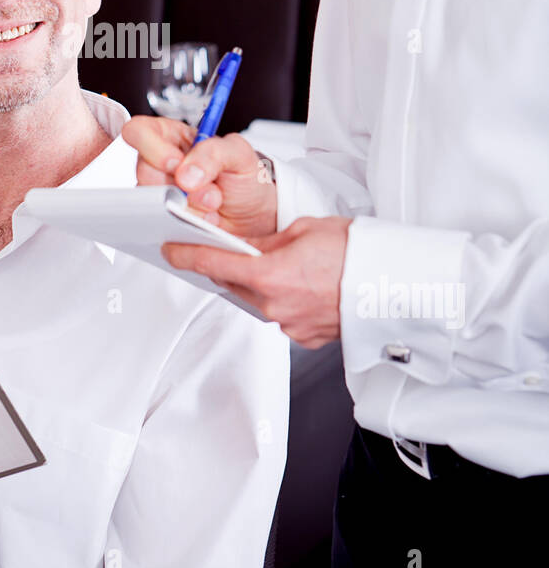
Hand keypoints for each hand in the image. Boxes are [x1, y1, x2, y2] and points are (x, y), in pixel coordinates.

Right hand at [122, 115, 277, 242]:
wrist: (256, 214)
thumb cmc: (244, 177)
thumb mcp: (238, 153)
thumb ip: (213, 152)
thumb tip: (185, 173)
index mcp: (171, 137)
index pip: (138, 132)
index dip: (152, 148)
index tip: (177, 163)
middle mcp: (160, 165)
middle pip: (144, 172)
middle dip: (180, 186)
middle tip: (210, 190)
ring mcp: (160, 195)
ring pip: (153, 202)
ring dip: (190, 208)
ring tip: (214, 205)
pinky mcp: (164, 221)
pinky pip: (164, 226)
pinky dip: (190, 225)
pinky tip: (208, 220)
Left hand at [161, 215, 351, 348]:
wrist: (396, 286)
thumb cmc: (358, 254)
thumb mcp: (306, 230)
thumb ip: (268, 242)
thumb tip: (249, 247)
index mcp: (269, 275)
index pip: (213, 264)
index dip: (187, 255)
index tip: (172, 250)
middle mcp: (274, 306)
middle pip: (235, 284)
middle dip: (235, 266)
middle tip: (247, 248)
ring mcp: (290, 325)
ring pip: (259, 301)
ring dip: (263, 284)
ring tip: (292, 265)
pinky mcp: (305, 337)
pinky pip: (282, 315)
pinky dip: (285, 299)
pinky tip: (306, 285)